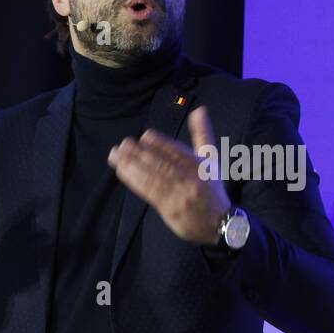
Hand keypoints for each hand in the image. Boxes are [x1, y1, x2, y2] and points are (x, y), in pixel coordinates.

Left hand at [107, 105, 231, 244]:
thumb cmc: (210, 186)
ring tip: (116, 155)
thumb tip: (199, 109)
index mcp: (201, 167)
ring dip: (132, 166)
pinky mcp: (168, 209)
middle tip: (123, 144)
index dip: (162, 144)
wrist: (217, 223)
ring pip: (153, 179)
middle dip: (141, 154)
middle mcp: (191, 181)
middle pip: (163, 165)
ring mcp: (179, 196)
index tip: (145, 136)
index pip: (179, 153)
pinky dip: (134, 181)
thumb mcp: (211, 159)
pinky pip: (149, 192)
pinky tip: (122, 171)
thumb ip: (202, 134)